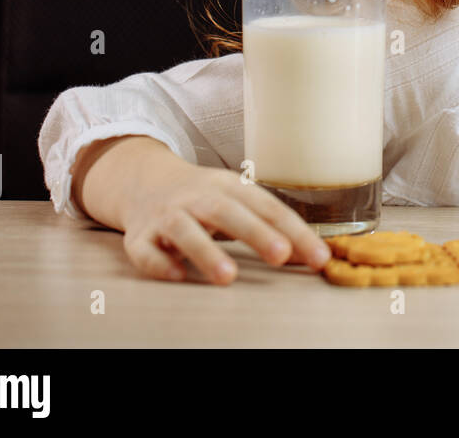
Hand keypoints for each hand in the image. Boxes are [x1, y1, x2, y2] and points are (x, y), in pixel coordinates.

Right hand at [119, 153, 330, 283]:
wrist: (143, 181)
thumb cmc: (204, 197)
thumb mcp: (238, 200)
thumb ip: (272, 226)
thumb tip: (313, 255)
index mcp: (228, 187)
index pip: (267, 207)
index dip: (294, 231)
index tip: (319, 256)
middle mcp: (198, 198)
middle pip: (227, 212)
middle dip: (256, 233)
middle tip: (282, 255)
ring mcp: (166, 216)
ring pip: (185, 230)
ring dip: (207, 252)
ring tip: (228, 276)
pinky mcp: (139, 236)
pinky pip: (145, 250)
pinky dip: (159, 263)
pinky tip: (177, 276)